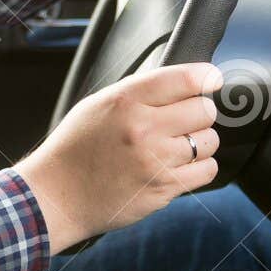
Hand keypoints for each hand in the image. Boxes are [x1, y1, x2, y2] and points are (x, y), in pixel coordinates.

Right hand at [14, 63, 222, 252]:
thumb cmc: (75, 148)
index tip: (211, 78)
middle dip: (199, 111)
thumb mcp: (96, 105)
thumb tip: (179, 83)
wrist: (58, 195)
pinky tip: (180, 165)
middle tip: (185, 117)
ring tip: (177, 144)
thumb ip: (136, 92)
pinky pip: (207, 170)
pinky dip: (200, 166)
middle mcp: (143, 129)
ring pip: (210, 140)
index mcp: (125, 101)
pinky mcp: (164, 189)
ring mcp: (156, 161)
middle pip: (205, 109)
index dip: (206, 76)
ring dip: (200, 140)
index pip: (184, 79)